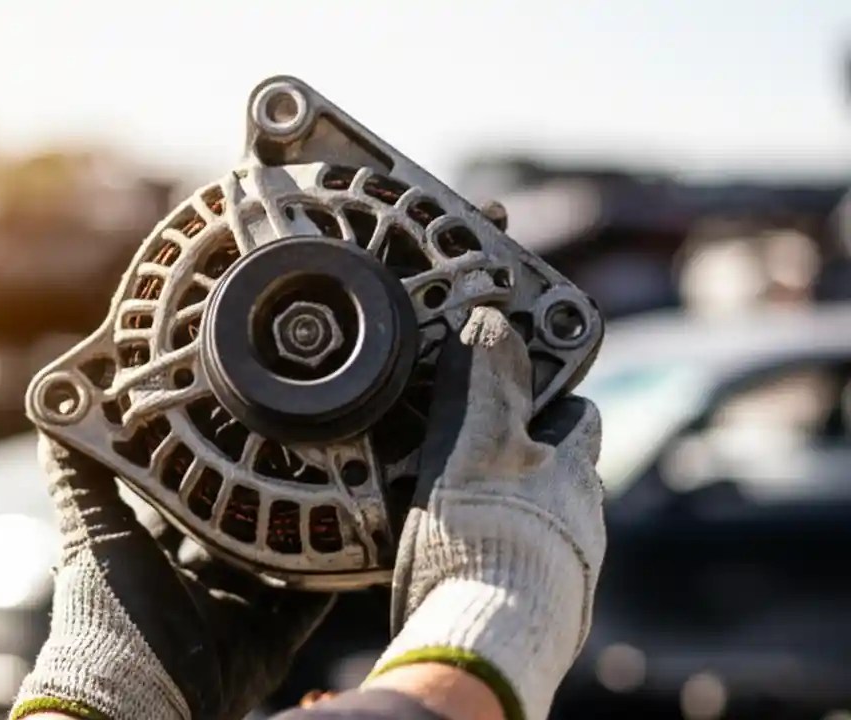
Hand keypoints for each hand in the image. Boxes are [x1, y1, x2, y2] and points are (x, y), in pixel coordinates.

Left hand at [11, 437, 334, 719]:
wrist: (136, 690)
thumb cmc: (107, 614)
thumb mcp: (92, 531)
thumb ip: (77, 477)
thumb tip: (54, 420)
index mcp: (150, 565)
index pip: (178, 510)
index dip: (196, 477)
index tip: (220, 438)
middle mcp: (191, 592)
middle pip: (228, 539)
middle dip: (251, 504)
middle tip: (280, 458)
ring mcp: (231, 620)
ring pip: (270, 572)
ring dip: (293, 539)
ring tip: (321, 492)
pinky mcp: (265, 648)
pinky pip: (305, 610)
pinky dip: (325, 584)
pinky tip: (346, 548)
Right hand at [369, 307, 605, 719]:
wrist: (485, 641)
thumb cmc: (482, 540)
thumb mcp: (473, 441)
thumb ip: (483, 381)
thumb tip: (492, 323)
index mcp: (568, 467)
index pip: (576, 411)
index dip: (551, 394)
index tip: (525, 385)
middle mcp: (582, 514)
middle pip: (567, 468)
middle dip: (535, 457)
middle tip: (484, 455)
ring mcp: (572, 564)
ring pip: (555, 518)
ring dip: (525, 508)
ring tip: (475, 512)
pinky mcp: (552, 607)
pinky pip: (539, 564)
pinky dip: (516, 554)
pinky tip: (480, 560)